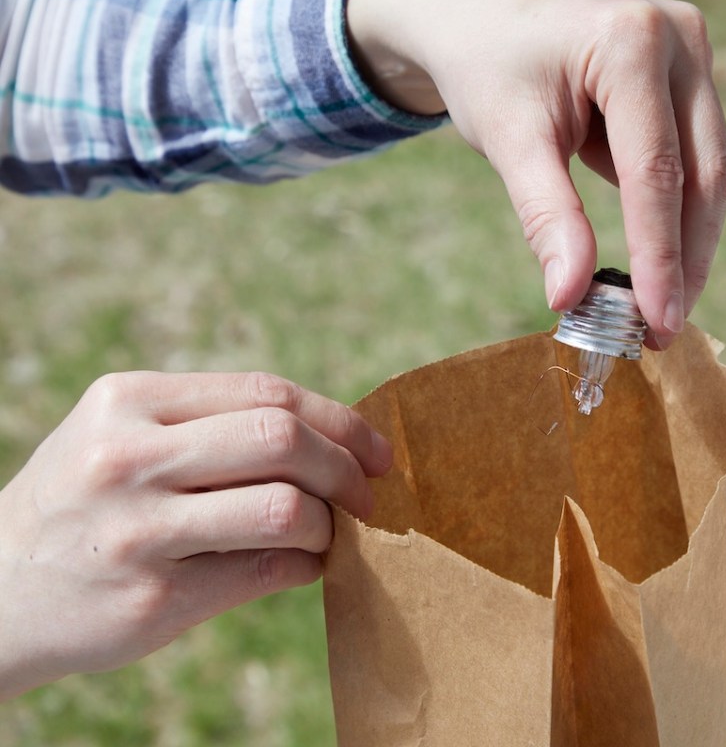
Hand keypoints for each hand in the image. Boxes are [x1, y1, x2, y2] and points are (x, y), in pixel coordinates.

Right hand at [0, 372, 389, 698]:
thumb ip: (211, 425)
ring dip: (329, 523)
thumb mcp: (121, 437)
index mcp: (128, 401)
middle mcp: (127, 456)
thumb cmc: (85, 505)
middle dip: (346, 467)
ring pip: (285, 508)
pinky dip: (307, 566)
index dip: (339, 419)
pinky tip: (301, 565)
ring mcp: (137, 529)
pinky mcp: (152, 598)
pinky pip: (268, 571)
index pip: (267, 393)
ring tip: (325, 533)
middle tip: (368, 494)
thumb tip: (335, 439)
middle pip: (282, 440)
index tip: (375, 448)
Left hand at [347, 0, 725, 348]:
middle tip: (663, 329)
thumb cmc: (490, 69)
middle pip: (703, 172)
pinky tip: (660, 264)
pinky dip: (678, 215)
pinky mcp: (691, 79)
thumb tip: (570, 297)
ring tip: (661, 307)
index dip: (660, 254)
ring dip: (690, 244)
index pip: (655, 169)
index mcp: (631, 42)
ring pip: (712, 172)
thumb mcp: (509, 139)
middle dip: (685, 259)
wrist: (487, 19)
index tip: (658, 321)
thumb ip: (545, 215)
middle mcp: (679, 40)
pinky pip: (698, 160)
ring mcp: (694, 55)